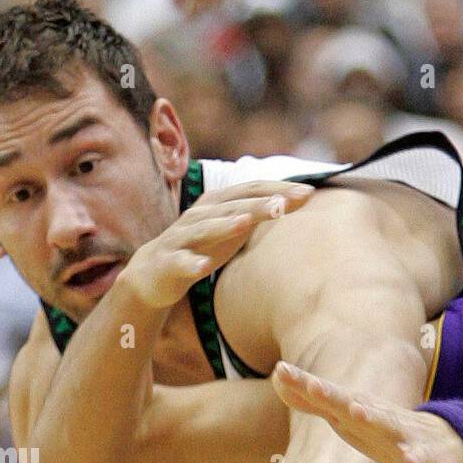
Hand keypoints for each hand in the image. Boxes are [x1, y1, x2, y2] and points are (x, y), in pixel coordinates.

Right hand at [120, 180, 313, 310]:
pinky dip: (192, 264)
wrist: (154, 272)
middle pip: (232, 206)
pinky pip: (181, 263)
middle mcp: (200, 215)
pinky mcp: (168, 262)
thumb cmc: (202, 248)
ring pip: (205, 229)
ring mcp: (182, 238)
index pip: (251, 191)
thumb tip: (297, 200)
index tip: (309, 193)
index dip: (278, 190)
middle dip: (259, 204)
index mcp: (217, 205)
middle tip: (285, 203)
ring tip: (246, 222)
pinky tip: (204, 268)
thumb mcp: (233, 229)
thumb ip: (259, 214)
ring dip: (225, 225)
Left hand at [270, 361, 462, 462]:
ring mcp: (401, 435)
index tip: (280, 370)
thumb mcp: (346, 420)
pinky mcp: (424, 457)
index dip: (303, 385)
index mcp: (356, 411)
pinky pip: (419, 459)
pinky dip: (415, 460)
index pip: (326, 396)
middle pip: (351, 405)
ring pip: (385, 426)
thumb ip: (316, 403)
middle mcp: (377, 417)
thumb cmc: (384, 433)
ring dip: (371, 419)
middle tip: (311, 385)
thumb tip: (280, 382)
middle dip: (332, 396)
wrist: (444, 446)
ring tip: (356, 412)